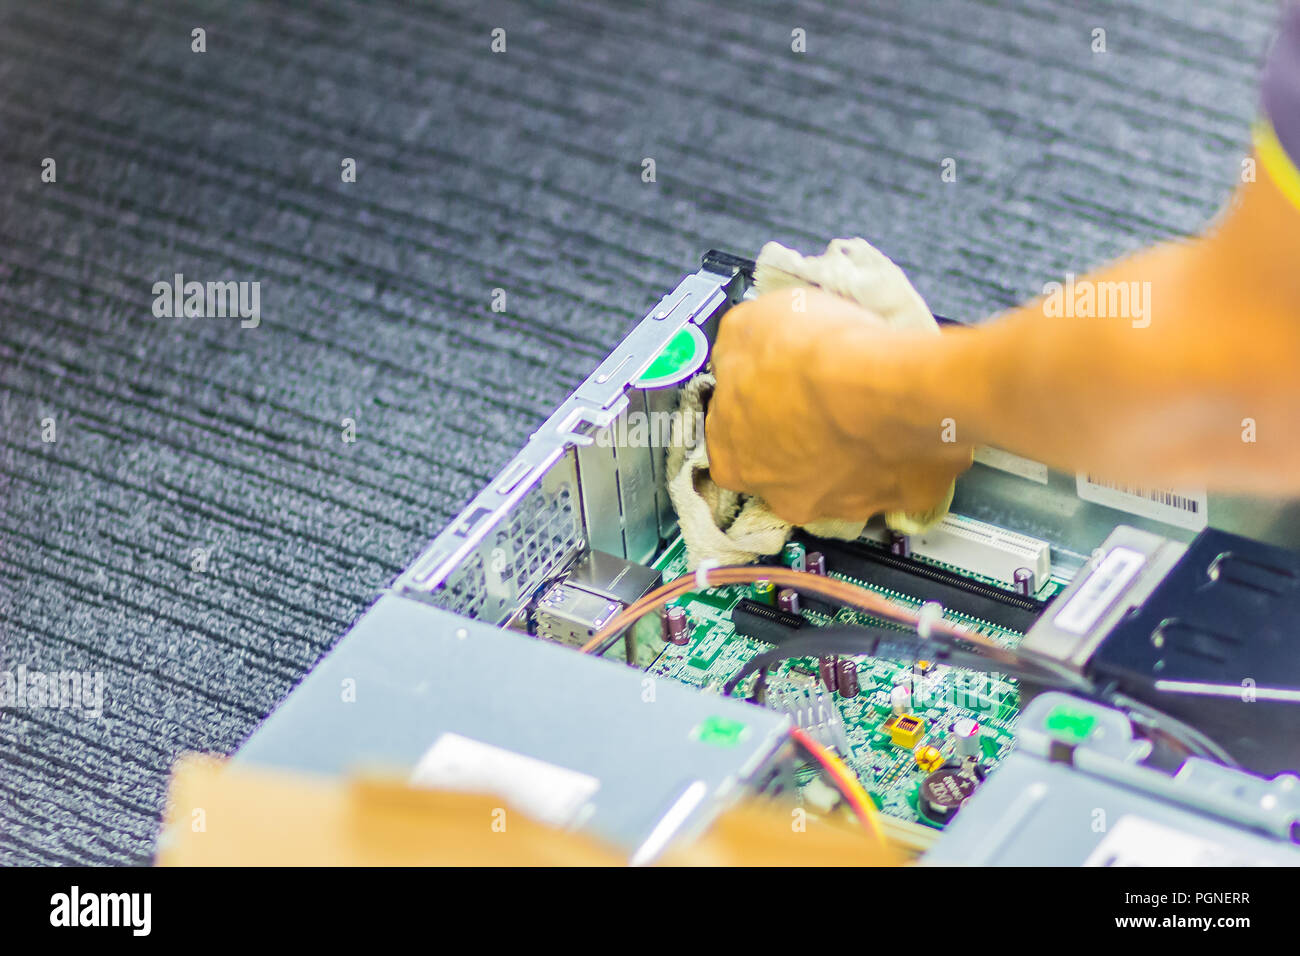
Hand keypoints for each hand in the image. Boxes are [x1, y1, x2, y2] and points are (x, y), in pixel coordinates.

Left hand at [706, 287, 973, 525]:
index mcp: (732, 460)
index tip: (771, 380)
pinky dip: (892, 454)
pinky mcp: (893, 504)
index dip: (751, 403)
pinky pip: (887, 478)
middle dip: (799, 433)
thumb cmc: (811, 358)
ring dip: (846, 446)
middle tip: (821, 394)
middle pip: (782, 464)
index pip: (730, 435)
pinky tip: (900, 422)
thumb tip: (738, 353)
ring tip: (865, 405)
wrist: (891, 386)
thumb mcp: (746, 326)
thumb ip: (735, 354)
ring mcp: (839, 506)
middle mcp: (779, 495)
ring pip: (838, 475)